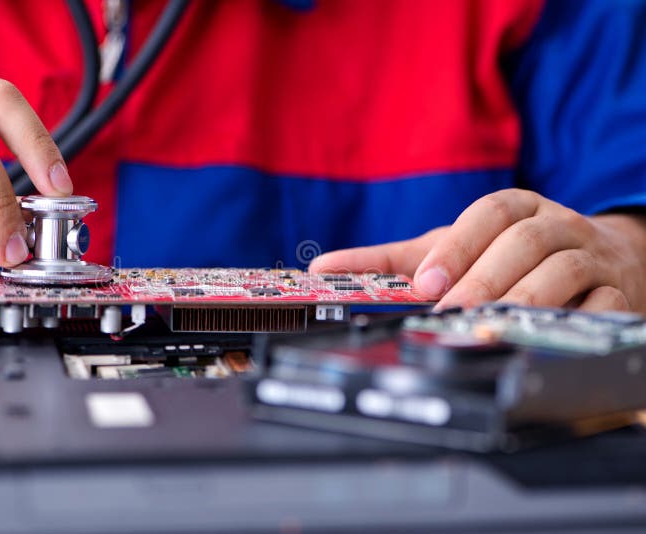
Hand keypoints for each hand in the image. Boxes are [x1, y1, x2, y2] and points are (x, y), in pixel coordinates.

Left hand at [309, 189, 645, 312]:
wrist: (603, 260)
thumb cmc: (511, 256)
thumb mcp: (453, 251)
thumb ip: (394, 260)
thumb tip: (323, 267)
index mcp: (517, 209)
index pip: (490, 212)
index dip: (459, 245)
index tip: (427, 283)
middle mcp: (558, 225)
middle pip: (526, 241)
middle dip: (485, 278)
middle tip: (450, 313)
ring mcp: (592, 258)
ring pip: (564, 270)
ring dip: (523, 300)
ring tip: (487, 328)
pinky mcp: (619, 294)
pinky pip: (605, 306)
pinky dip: (575, 322)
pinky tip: (541, 338)